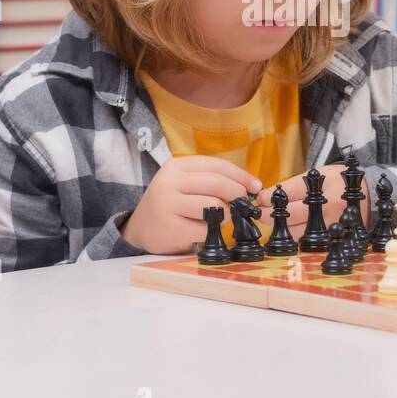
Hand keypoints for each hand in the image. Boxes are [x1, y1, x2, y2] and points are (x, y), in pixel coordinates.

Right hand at [122, 156, 261, 253]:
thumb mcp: (187, 184)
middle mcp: (169, 182)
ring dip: (225, 216)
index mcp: (176, 166)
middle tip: (243, 205)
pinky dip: (211, 232)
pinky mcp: (171, 228)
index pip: (216, 165)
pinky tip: (202, 232)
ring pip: (214, 207)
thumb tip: (252, 187)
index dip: (241, 175)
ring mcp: (168, 205)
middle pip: (217, 183)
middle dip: (237, 194)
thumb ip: (214, 181)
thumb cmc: (173, 204)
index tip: (255, 186)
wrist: (140, 229)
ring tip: (218, 220)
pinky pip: (206, 229)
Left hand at [255, 164, 347, 233]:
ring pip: (294, 232)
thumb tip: (265, 196)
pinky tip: (289, 230)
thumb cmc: (337, 182)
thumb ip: (293, 185)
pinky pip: (305, 241)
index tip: (259, 198)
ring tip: (273, 220)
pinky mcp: (330, 238)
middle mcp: (326, 207)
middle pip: (288, 215)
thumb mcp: (318, 174)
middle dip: (268, 214)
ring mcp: (329, 225)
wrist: (368, 196)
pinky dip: (294, 236)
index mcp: (322, 186)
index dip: (268, 197)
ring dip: (280, 228)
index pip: (287, 193)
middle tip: (260, 212)